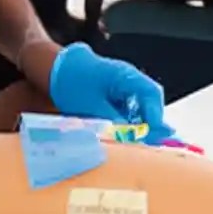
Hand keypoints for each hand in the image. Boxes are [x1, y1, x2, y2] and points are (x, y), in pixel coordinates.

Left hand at [48, 43, 173, 141]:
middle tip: (150, 142)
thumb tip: (130, 136)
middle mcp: (129, 79)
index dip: (155, 116)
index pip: (151, 94)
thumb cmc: (72, 83)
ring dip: (141, 124)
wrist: (56, 70)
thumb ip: (113, 122)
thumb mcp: (92, 106)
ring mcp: (124, 86)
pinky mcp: (117, 95)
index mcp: (125, 75)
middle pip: (150, 101)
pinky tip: (125, 135)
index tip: (154, 135)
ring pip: (142, 107)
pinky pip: (131, 109)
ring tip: (137, 142)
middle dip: (152, 123)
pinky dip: (131, 122)